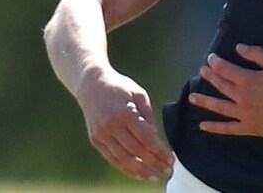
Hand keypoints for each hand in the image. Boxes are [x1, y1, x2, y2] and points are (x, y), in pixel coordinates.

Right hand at [75, 67, 172, 181]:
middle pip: (137, 152)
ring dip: (141, 171)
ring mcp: (102, 135)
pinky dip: (126, 169)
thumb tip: (156, 137)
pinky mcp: (95, 140)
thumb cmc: (119, 87)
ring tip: (154, 177)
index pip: (147, 139)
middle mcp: (112, 126)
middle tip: (167, 171)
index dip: (160, 152)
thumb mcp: (139, 93)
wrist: (91, 84)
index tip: (171, 160)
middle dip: (154, 164)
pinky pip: (112, 159)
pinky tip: (137, 173)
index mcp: (126, 113)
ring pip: (124, 159)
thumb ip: (149, 116)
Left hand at [189, 44, 262, 136]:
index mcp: (247, 80)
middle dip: (210, 77)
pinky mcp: (248, 128)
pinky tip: (203, 126)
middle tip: (202, 71)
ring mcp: (243, 115)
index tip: (210, 58)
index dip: (216, 62)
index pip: (225, 69)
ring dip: (204, 101)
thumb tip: (238, 48)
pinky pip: (228, 129)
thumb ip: (257, 54)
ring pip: (219, 107)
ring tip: (192, 97)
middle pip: (221, 86)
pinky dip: (214, 128)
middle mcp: (241, 97)